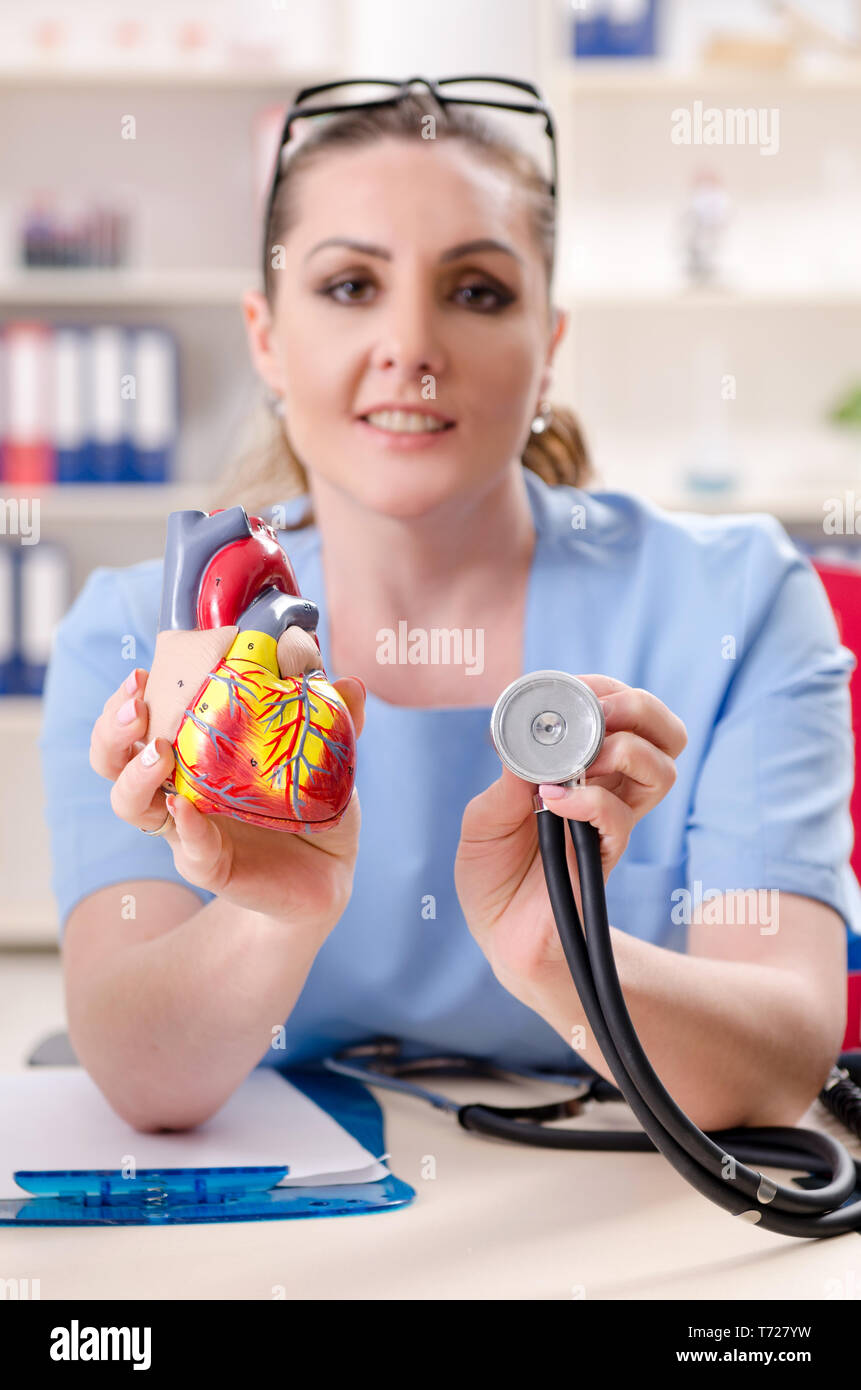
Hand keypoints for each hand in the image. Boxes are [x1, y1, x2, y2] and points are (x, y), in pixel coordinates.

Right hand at [89, 665, 364, 934]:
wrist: (327, 871)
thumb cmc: (310, 803)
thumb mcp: (323, 754)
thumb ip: (333, 717)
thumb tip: (349, 682)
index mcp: (193, 751)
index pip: (140, 720)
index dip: (127, 699)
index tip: (140, 674)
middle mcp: (177, 787)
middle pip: (113, 759)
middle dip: (111, 729)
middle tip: (135, 704)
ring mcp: (188, 828)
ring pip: (132, 804)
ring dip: (136, 774)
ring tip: (158, 752)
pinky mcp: (211, 865)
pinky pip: (188, 849)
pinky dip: (187, 828)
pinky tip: (188, 808)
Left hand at [454, 675, 686, 1013]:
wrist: (500, 936)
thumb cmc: (493, 872)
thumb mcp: (481, 819)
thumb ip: (505, 781)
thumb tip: (527, 741)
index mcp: (581, 766)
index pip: (620, 712)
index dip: (606, 689)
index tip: (575, 688)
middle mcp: (607, 788)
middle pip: (665, 733)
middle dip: (639, 708)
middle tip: (602, 712)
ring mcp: (610, 822)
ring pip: (661, 769)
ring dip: (624, 748)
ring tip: (583, 758)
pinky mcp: (605, 857)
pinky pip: (620, 820)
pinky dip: (590, 800)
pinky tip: (554, 801)